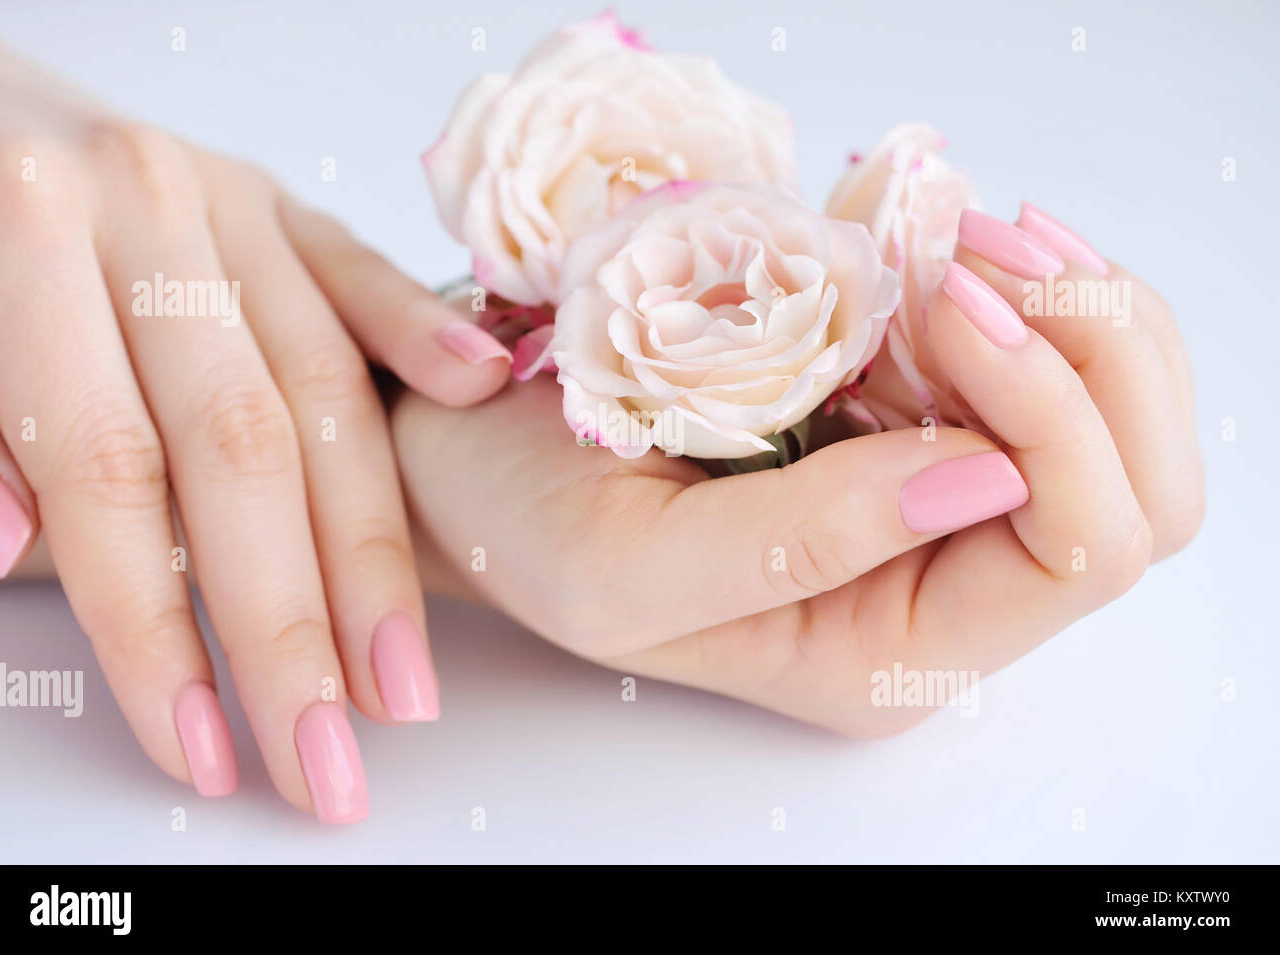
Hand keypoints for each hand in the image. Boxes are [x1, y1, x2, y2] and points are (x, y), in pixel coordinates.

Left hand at [0, 34, 510, 820]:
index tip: (199, 743)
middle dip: (292, 625)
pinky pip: (367, 273)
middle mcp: (145, 209)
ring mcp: (229, 203)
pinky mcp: (283, 203)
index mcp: (20, 231)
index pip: (108, 474)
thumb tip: (12, 544)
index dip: (154, 626)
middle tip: (327, 754)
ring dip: (370, 553)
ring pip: (325, 394)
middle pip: (242, 452)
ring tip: (398, 680)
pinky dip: (424, 336)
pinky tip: (480, 393)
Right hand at [391, 208, 1202, 734]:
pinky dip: (1019, 283)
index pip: (1080, 551)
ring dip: (1063, 305)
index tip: (937, 304)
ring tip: (956, 238)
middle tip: (972, 257)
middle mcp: (934, 585)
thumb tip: (988, 472)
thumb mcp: (631, 567)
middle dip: (1093, 353)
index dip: (1050, 411)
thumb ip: (802, 544)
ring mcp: (932, 497)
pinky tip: (945, 243)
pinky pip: (1043, 352)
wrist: (473, 458)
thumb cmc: (522, 523)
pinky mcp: (910, 418)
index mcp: (882, 651)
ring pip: (1113, 412)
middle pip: (1141, 492)